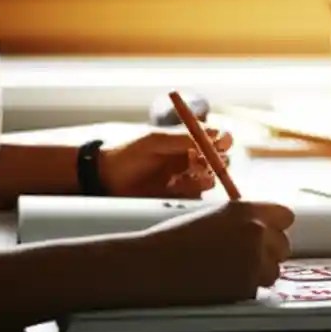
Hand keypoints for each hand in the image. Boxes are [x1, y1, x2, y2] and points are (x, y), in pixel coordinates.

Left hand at [97, 128, 232, 198]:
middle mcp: (191, 159)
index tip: (221, 144)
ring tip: (182, 176)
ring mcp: (186, 179)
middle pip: (220, 161)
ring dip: (202, 178)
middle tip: (202, 163)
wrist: (107, 178)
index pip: (217, 138)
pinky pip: (196, 197)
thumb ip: (183, 138)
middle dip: (216, 162)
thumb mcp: (156, 141)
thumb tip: (215, 134)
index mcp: (188, 140)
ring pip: (210, 180)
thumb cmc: (129, 153)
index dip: (223, 141)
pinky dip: (189, 191)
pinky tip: (173, 187)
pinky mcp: (179, 197)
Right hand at [136, 200, 295, 305]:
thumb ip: (242, 221)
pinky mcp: (246, 287)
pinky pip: (259, 289)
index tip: (265, 234)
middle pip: (284, 244)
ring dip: (259, 272)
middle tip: (243, 258)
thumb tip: (261, 230)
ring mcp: (254, 260)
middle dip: (268, 252)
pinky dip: (246, 289)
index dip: (274, 227)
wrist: (152, 265)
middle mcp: (256, 232)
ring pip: (275, 270)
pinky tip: (222, 284)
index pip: (286, 216)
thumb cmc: (173, 239)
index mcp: (246, 209)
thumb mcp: (213, 217)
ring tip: (230, 272)